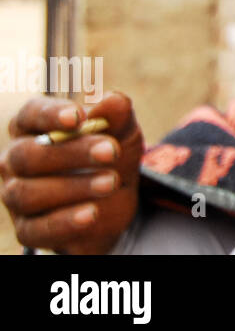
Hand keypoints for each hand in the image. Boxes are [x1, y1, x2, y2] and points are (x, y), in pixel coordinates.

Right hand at [0, 92, 143, 253]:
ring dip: (73, 187)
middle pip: (28, 155)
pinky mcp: (27, 229)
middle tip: (110, 151)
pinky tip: (92, 213)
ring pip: (27, 193)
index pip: (30, 114)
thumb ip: (118, 115)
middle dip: (71, 152)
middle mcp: (15, 161)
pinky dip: (65, 221)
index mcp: (34, 128)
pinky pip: (36, 229)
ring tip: (111, 182)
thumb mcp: (122, 133)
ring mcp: (16, 196)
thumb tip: (112, 101)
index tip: (78, 117)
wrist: (114, 203)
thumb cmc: (109, 157)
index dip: (51, 114)